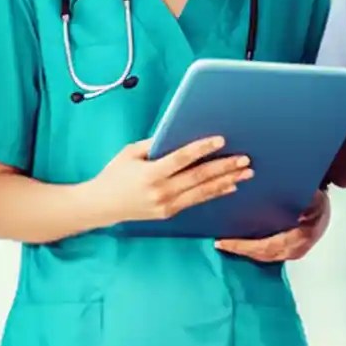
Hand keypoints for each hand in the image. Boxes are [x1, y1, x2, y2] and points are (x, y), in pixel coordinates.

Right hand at [89, 136, 252, 226]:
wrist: (99, 206)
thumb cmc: (115, 174)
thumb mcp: (130, 153)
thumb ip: (155, 144)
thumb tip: (180, 132)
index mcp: (150, 174)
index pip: (181, 158)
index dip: (202, 149)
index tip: (221, 140)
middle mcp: (160, 191)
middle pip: (198, 177)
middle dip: (224, 167)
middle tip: (244, 159)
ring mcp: (166, 205)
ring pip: (202, 192)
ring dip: (227, 181)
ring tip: (245, 172)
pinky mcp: (169, 212)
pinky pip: (196, 201)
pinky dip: (215, 193)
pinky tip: (230, 186)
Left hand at [215, 190, 330, 261]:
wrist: (325, 213)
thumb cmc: (317, 205)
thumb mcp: (316, 199)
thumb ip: (309, 202)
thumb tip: (300, 212)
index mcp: (300, 236)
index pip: (268, 245)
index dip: (246, 245)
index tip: (227, 241)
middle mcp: (295, 249)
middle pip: (263, 254)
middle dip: (240, 249)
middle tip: (220, 243)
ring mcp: (291, 253)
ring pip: (263, 257)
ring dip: (243, 251)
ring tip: (224, 244)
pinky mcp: (287, 254)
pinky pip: (266, 256)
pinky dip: (251, 252)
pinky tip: (238, 246)